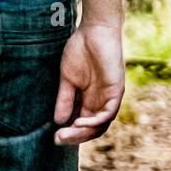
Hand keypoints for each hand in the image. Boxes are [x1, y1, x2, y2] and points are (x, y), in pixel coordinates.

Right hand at [53, 22, 124, 144]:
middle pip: (91, 130)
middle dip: (74, 137)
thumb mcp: (68, 80)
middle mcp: (100, 103)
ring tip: (68, 133)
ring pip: (100, 126)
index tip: (55, 138)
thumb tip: (58, 121)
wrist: (94, 30)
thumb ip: (65, 100)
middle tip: (58, 140)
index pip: (82, 126)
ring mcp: (109, 98)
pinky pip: (108, 113)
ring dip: (84, 133)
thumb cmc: (80, 50)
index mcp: (89, 101)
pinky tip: (80, 122)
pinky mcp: (116, 91)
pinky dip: (95, 121)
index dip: (70, 134)